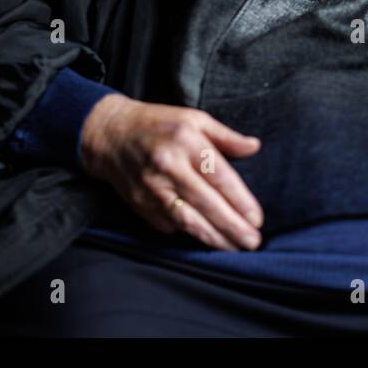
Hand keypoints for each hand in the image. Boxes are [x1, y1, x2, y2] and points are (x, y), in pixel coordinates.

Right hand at [79, 93, 265, 250]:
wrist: (110, 134)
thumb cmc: (158, 124)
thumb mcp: (194, 118)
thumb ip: (225, 136)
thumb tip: (254, 147)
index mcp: (186, 141)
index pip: (218, 176)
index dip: (240, 200)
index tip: (256, 218)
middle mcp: (169, 166)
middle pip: (206, 203)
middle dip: (232, 226)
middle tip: (253, 242)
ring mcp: (152, 188)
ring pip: (187, 220)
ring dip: (213, 238)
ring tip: (234, 248)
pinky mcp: (140, 204)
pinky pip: (168, 225)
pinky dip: (188, 233)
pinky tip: (206, 240)